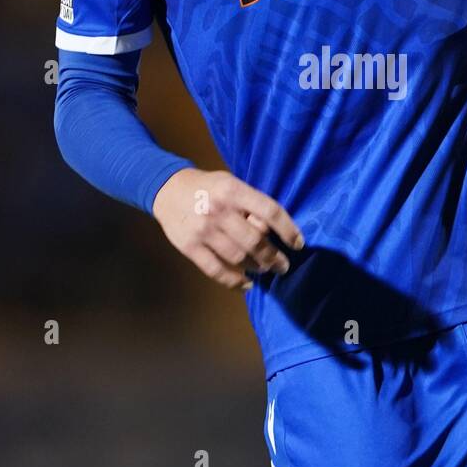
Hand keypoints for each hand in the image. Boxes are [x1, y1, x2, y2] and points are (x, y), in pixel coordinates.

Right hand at [152, 168, 304, 289]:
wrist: (167, 189)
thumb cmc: (208, 186)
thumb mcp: (230, 183)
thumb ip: (249, 203)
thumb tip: (271, 231)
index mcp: (233, 191)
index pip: (270, 211)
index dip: (288, 230)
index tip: (298, 244)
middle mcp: (219, 210)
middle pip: (255, 240)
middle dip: (274, 257)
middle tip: (283, 266)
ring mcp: (203, 230)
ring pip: (238, 257)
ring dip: (257, 268)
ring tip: (265, 270)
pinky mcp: (190, 247)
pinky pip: (216, 270)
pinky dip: (234, 281)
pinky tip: (247, 284)